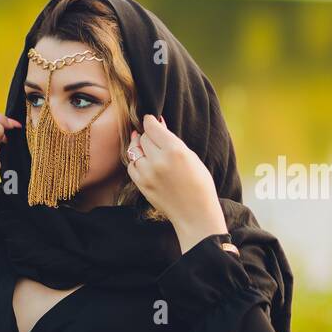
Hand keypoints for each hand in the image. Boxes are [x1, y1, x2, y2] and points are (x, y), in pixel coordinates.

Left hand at [125, 115, 227, 252]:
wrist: (194, 213)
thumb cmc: (199, 184)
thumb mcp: (191, 157)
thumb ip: (172, 141)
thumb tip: (157, 124)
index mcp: (175, 151)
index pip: (153, 128)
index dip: (150, 121)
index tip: (149, 119)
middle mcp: (159, 161)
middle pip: (143, 138)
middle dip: (146, 134)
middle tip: (150, 134)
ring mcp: (148, 174)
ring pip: (134, 151)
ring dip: (138, 146)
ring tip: (144, 145)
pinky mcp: (141, 185)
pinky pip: (132, 166)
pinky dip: (135, 161)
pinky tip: (143, 161)